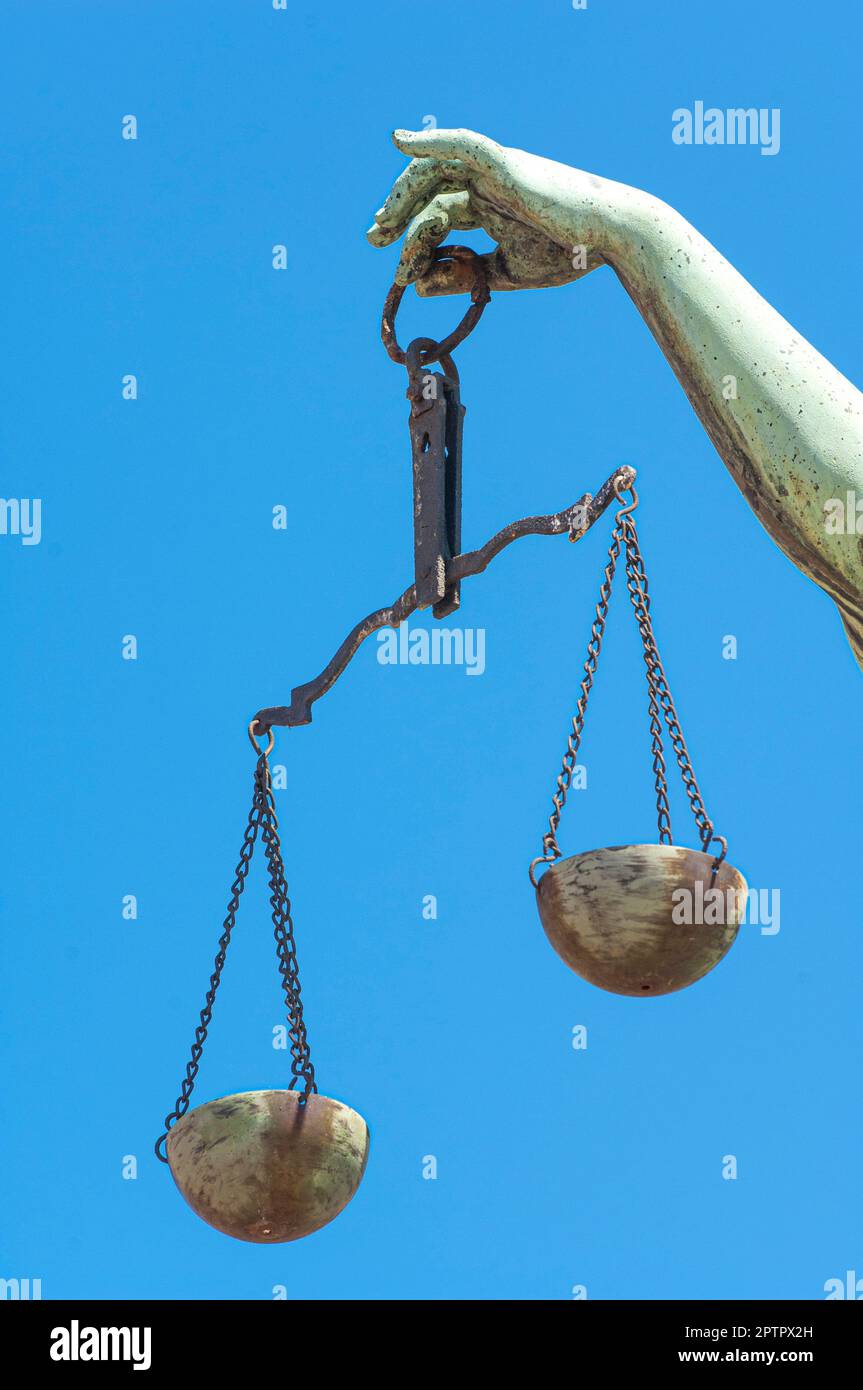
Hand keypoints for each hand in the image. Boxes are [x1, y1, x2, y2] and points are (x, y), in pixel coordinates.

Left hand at [366, 128, 625, 295]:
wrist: (610, 238)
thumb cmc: (569, 255)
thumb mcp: (504, 273)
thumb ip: (463, 276)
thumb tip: (418, 287)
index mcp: (491, 203)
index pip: (440, 213)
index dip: (412, 234)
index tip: (394, 262)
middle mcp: (488, 180)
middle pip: (430, 189)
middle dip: (399, 213)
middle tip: (375, 239)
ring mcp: (496, 169)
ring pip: (437, 172)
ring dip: (404, 194)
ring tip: (382, 222)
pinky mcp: (506, 164)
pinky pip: (463, 145)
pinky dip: (432, 140)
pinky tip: (401, 140)